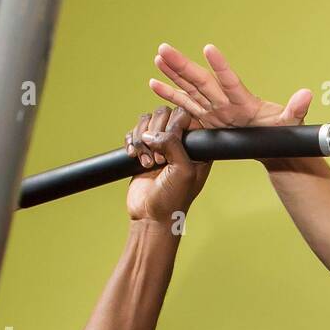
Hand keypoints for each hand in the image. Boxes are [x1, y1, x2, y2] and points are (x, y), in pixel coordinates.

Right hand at [124, 106, 210, 223]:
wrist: (150, 215)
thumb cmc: (173, 198)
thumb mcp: (183, 170)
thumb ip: (173, 144)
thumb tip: (151, 133)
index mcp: (197, 147)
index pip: (187, 116)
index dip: (175, 125)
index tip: (171, 146)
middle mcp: (180, 143)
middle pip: (164, 113)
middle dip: (157, 133)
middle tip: (159, 159)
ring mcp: (160, 145)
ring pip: (147, 120)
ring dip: (142, 139)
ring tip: (147, 162)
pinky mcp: (143, 149)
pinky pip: (135, 131)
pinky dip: (132, 141)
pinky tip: (134, 157)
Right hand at [149, 42, 311, 155]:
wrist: (271, 145)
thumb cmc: (281, 132)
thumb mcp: (290, 123)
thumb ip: (296, 110)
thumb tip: (307, 95)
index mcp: (243, 101)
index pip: (230, 82)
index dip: (221, 67)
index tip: (210, 49)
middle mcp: (225, 101)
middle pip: (202, 81)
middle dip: (183, 66)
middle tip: (165, 49)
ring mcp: (215, 108)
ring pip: (191, 88)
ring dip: (173, 74)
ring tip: (159, 58)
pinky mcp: (207, 117)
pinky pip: (186, 105)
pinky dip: (171, 95)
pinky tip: (155, 83)